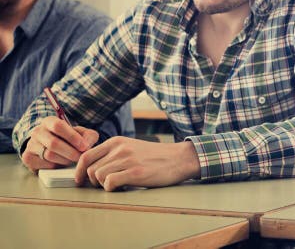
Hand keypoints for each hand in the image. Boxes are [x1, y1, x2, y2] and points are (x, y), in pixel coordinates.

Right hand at [21, 116, 97, 171]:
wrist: (51, 146)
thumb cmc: (69, 138)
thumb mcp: (81, 133)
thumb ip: (88, 136)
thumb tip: (86, 145)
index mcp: (49, 121)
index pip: (58, 126)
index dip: (72, 137)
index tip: (84, 146)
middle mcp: (37, 132)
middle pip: (53, 143)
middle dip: (71, 152)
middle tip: (80, 158)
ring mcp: (31, 145)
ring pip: (49, 155)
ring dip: (65, 160)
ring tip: (73, 160)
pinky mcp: (28, 158)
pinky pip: (44, 165)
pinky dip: (56, 166)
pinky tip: (61, 163)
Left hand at [75, 137, 200, 190]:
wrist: (179, 158)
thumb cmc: (156, 156)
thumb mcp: (132, 147)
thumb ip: (114, 153)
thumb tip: (92, 169)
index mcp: (117, 141)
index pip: (86, 156)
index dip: (78, 171)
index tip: (80, 181)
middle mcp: (120, 149)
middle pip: (90, 169)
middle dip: (93, 181)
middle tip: (105, 185)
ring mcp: (127, 160)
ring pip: (98, 176)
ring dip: (103, 185)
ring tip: (117, 184)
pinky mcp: (135, 172)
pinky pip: (110, 183)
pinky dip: (111, 189)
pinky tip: (122, 186)